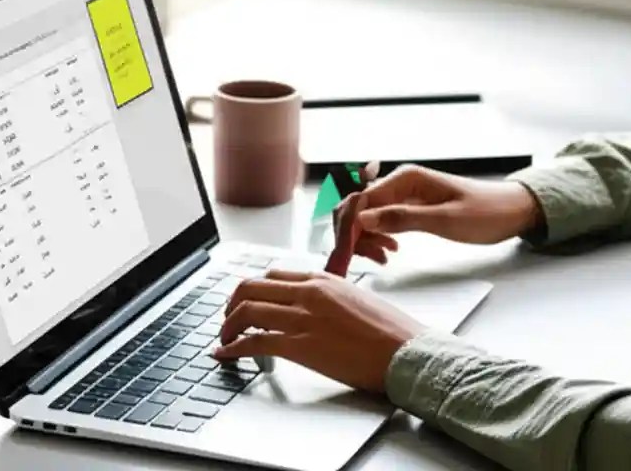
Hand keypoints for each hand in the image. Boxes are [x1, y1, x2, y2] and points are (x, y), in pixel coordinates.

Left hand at [215, 269, 427, 393]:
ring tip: (224, 338)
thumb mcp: (358, 299)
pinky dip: (233, 348)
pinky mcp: (300, 345)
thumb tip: (313, 311)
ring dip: (228, 326)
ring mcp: (303, 318)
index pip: (274, 275)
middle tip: (228, 318)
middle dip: (232, 303)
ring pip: (246, 311)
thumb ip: (330, 299)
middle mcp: (309, 293)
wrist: (406, 352)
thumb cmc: (391, 331)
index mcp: (324, 279)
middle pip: (252, 286)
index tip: (246, 301)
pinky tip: (226, 354)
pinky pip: (254, 342)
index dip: (253, 289)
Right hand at [348, 165, 541, 255]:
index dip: (349, 228)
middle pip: (359, 208)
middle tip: (368, 260)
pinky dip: (379, 238)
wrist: (512, 211)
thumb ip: (403, 219)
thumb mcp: (445, 220)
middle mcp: (401, 183)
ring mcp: (405, 195)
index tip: (346, 254)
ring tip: (383, 259)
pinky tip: (389, 253)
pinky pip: (383, 222)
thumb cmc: (486, 212)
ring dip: (367, 239)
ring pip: (368, 217)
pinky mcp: (412, 208)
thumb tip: (364, 220)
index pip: (360, 201)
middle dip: (355, 235)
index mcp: (406, 178)